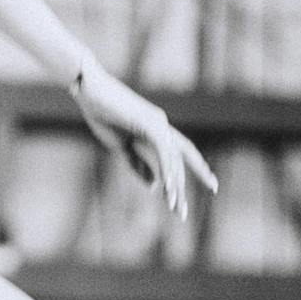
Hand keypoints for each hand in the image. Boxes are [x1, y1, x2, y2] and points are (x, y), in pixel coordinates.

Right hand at [70, 59, 216, 220]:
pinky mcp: (150, 124)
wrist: (89, 91)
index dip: (197, 168)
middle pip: (183, 158)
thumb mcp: (121, 146)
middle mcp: (163, 126)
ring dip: (175, 186)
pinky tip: (169, 188)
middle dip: (192, 180)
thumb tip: (154, 185)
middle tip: (196, 203)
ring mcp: (158, 124)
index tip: (211, 183)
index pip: (182, 153)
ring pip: (174, 160)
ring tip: (175, 208)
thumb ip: (137, 164)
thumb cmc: (102, 114)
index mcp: (158, 129)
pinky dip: (167, 171)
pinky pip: (163, 153)